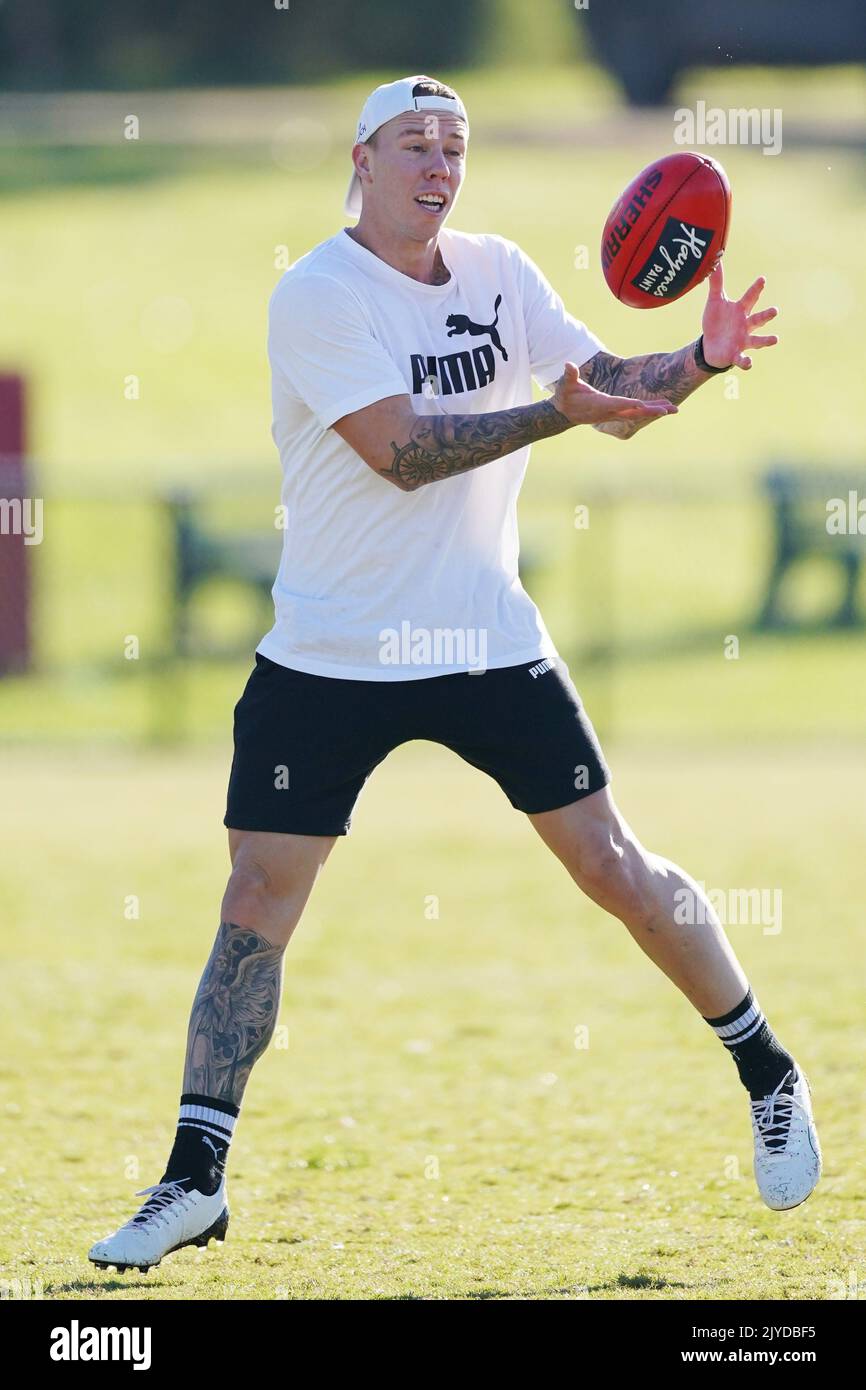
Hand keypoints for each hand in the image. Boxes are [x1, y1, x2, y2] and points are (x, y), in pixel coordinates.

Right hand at [552, 362, 676, 426]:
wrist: (565, 413)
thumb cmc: (566, 397)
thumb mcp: (566, 385)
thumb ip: (570, 375)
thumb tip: (569, 365)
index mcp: (599, 404)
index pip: (617, 404)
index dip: (629, 404)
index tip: (642, 405)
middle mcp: (610, 411)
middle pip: (634, 412)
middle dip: (651, 411)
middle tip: (669, 410)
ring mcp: (614, 414)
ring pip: (638, 414)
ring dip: (655, 410)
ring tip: (674, 409)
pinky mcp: (617, 413)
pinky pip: (636, 413)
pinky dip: (649, 410)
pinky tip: (661, 408)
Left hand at [701, 261, 778, 370]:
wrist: (710, 346)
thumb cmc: (716, 322)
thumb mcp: (715, 301)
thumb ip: (717, 282)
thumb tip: (716, 259)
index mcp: (741, 310)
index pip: (750, 297)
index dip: (756, 289)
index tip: (763, 279)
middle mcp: (746, 325)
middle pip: (759, 319)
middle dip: (767, 315)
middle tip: (775, 310)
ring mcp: (743, 340)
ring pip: (757, 340)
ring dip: (766, 340)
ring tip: (775, 339)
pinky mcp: (736, 354)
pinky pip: (742, 359)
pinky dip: (746, 362)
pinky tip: (749, 363)